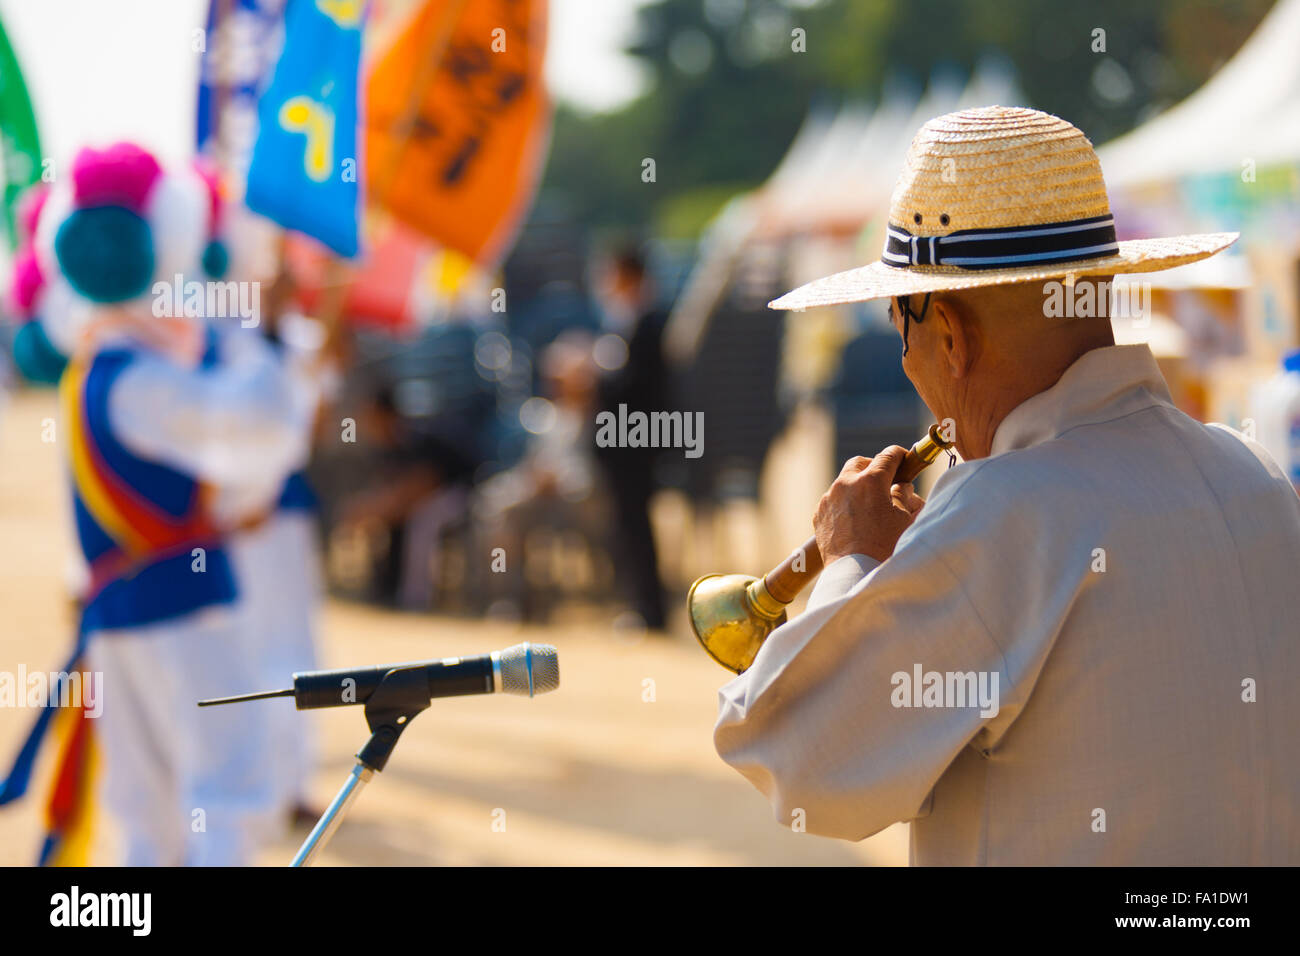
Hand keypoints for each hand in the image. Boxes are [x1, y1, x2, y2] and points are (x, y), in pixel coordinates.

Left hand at [814, 446, 926, 564]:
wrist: (855, 574)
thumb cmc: (885, 546)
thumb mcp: (905, 519)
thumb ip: (905, 496)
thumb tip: (901, 488)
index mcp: (870, 481)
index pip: (888, 456)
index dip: (900, 456)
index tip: (905, 462)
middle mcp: (845, 484)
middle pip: (860, 463)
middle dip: (874, 468)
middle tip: (886, 482)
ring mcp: (829, 499)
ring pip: (844, 482)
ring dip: (857, 487)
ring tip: (869, 506)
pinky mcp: (819, 514)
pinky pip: (833, 501)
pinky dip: (844, 504)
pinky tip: (854, 521)